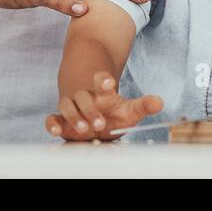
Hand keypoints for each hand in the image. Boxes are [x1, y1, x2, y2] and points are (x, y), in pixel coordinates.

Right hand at [45, 70, 162, 141]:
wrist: (92, 107)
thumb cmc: (112, 109)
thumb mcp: (129, 108)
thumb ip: (143, 106)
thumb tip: (159, 103)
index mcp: (102, 91)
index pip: (102, 81)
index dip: (104, 80)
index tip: (108, 82)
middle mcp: (86, 96)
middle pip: (85, 97)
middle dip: (91, 109)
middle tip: (101, 123)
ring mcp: (72, 105)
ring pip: (68, 106)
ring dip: (74, 116)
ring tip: (83, 128)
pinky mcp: (61, 118)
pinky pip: (52, 118)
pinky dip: (52, 124)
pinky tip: (56, 130)